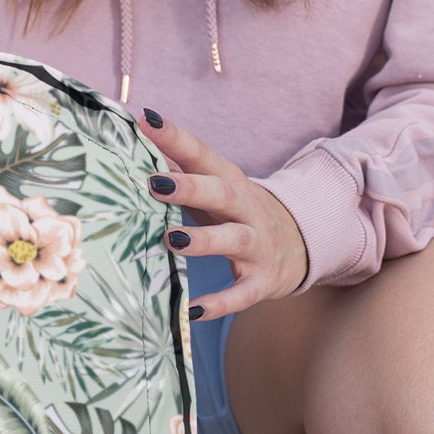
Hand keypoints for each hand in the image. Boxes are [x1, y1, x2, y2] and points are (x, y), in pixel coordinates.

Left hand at [138, 108, 308, 318]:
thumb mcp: (216, 188)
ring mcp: (257, 245)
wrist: (300, 247)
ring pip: (235, 239)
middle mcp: (246, 209)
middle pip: (222, 193)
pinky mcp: (262, 281)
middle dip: (190, 187)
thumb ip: (180, 169)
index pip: (201, 154)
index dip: (175, 137)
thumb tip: (133, 142)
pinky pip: (242, 294)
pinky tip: (193, 312)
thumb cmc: (237, 213)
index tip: (146, 121)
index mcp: (230, 182)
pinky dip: (219, 303)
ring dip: (205, 240)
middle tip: (154, 183)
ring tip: (173, 239)